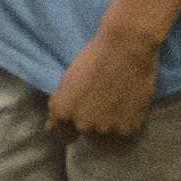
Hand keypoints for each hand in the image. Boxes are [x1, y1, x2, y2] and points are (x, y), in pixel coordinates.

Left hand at [46, 22, 160, 140]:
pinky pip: (124, 129)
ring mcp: (105, 128)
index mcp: (64, 112)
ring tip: (118, 100)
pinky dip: (127, 120)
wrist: (127, 48)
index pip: (62, 132)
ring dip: (109, 121)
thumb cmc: (94, 56)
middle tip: (102, 100)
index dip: (70, 124)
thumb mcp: (68, 79)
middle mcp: (82, 125)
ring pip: (105, 132)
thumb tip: (51, 128)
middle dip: (91, 120)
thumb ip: (60, 105)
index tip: (80, 114)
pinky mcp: (127, 128)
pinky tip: (130, 103)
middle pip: (85, 131)